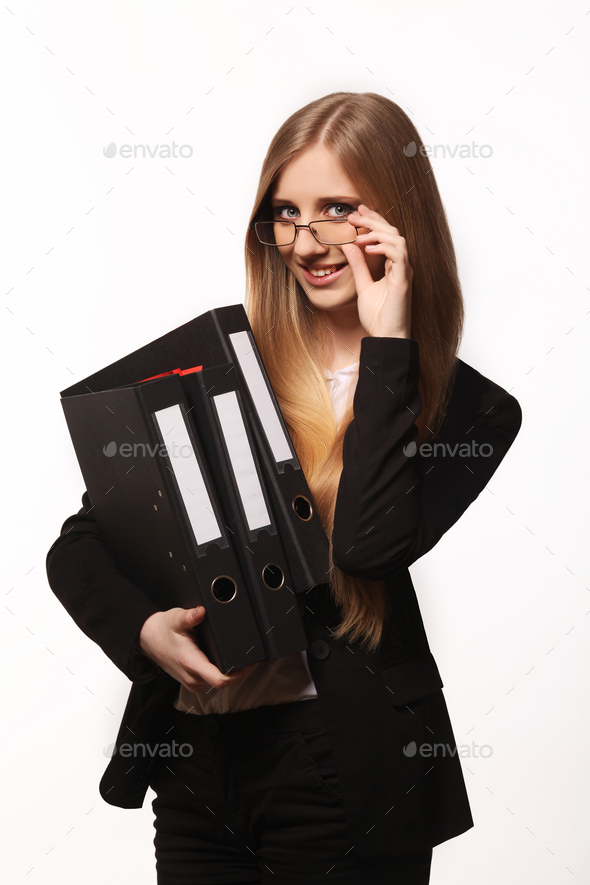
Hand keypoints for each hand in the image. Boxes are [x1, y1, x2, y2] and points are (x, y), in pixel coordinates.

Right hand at [137, 606, 257, 693]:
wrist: (147, 639)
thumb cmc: (162, 630)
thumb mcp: (176, 619)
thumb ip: (190, 616)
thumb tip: (201, 611)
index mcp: (191, 663)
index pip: (220, 680)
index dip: (239, 673)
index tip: (250, 662)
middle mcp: (192, 677)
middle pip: (225, 683)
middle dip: (241, 672)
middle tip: (252, 656)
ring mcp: (193, 682)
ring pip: (220, 684)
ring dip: (233, 674)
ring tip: (243, 658)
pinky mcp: (193, 681)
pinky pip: (213, 681)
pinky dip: (224, 674)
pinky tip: (229, 662)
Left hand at [343, 203, 412, 338]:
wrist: (385, 336)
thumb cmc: (378, 316)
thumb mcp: (363, 285)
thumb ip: (358, 265)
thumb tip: (348, 246)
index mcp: (393, 265)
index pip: (385, 235)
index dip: (373, 221)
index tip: (357, 212)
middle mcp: (401, 265)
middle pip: (392, 232)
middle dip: (373, 220)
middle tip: (354, 215)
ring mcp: (404, 271)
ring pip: (397, 239)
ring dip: (377, 231)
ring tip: (358, 232)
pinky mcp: (404, 280)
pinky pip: (399, 254)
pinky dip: (383, 246)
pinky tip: (366, 247)